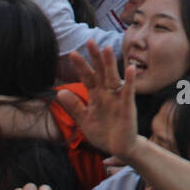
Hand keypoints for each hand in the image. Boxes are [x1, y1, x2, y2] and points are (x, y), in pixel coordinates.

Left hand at [55, 41, 140, 161]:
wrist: (119, 148)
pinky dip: (129, 81)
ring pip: (113, 78)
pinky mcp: (127, 107)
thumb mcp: (84, 120)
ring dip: (110, 64)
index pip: (88, 78)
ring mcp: (118, 99)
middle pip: (100, 72)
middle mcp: (107, 94)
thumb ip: (74, 107)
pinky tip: (130, 68)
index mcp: (96, 96)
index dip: (81, 66)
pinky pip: (128, 92)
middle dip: (95, 58)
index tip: (73, 53)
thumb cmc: (104, 133)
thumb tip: (59, 92)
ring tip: (107, 48)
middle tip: (90, 41)